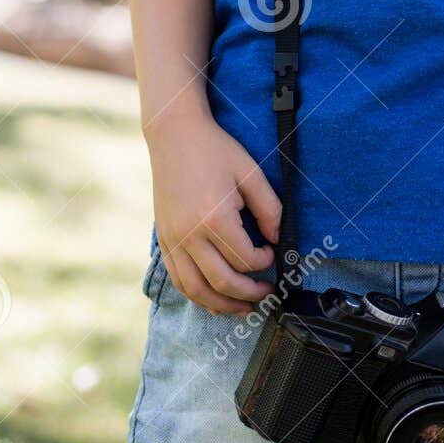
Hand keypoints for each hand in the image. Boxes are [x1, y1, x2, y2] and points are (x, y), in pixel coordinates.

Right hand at [147, 106, 282, 314]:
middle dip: (250, 294)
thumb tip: (280, 240)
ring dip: (223, 305)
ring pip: (196, 290)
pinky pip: (179, 280)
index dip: (266, 262)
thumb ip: (270, 209)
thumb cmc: (214, 150)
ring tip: (244, 308)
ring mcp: (173, 240)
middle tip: (269, 294)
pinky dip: (197, 295)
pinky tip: (214, 299)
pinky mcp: (164, 241)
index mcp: (214, 218)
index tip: (272, 252)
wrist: (174, 135)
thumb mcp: (251, 173)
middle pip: (222, 282)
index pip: (246, 259)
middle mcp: (190, 235)